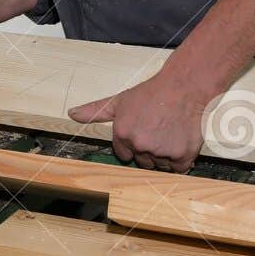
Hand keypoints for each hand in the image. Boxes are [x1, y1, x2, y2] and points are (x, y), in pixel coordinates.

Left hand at [67, 72, 211, 172]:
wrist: (183, 87)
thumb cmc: (151, 93)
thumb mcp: (119, 100)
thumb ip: (95, 111)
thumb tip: (72, 114)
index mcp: (123, 134)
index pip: (124, 155)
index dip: (133, 145)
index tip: (143, 133)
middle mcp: (140, 144)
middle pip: (142, 161)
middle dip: (148, 151)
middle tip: (157, 132)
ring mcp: (161, 151)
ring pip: (160, 166)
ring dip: (164, 156)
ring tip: (169, 134)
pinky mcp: (181, 155)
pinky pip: (178, 168)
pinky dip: (180, 160)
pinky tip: (179, 143)